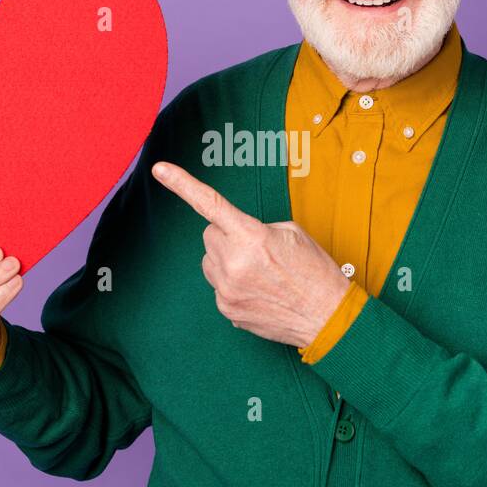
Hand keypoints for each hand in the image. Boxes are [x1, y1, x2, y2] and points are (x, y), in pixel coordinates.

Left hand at [151, 161, 350, 348]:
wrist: (327, 317)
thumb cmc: (315, 272)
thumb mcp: (291, 233)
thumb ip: (255, 227)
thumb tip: (234, 235)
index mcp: (251, 237)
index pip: (210, 204)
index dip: (182, 184)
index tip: (159, 169)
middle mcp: (233, 263)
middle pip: (209, 235)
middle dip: (226, 236)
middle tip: (256, 248)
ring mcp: (227, 289)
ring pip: (210, 261)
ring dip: (226, 260)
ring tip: (259, 272)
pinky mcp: (227, 310)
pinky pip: (218, 285)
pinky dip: (232, 283)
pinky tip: (257, 290)